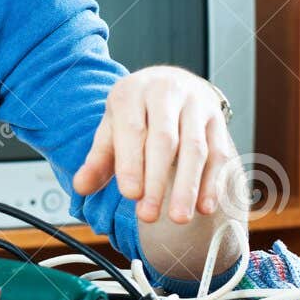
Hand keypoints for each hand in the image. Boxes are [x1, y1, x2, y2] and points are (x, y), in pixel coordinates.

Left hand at [71, 66, 235, 225]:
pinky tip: (204, 207)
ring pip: (196, 148)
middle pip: (165, 140)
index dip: (131, 163)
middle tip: (149, 216)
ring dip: (188, 187)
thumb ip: (98, 158)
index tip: (131, 195)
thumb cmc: (137, 111)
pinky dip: (212, 182)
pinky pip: (219, 152)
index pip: (132, 128)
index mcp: (133, 92)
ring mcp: (196, 104)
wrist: (172, 81)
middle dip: (157, 181)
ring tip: (179, 218)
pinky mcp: (217, 119)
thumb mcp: (112, 127)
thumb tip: (81, 187)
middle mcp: (166, 92)